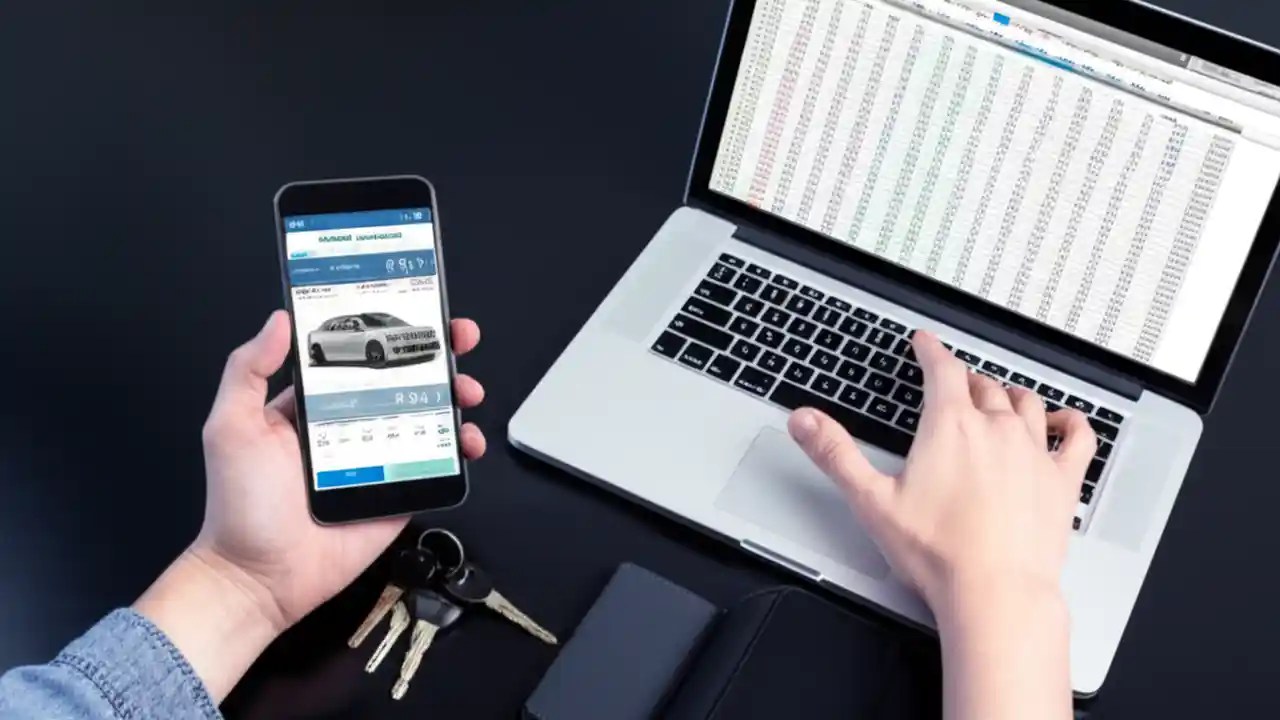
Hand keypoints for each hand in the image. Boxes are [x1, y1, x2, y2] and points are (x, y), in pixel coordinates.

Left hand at [193, 310, 486, 628]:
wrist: (259, 578)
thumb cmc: (238, 506)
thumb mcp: (229, 427)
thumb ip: (247, 370)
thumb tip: (278, 320)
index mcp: (315, 404)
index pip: (358, 354)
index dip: (388, 328)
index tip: (415, 307)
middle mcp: (351, 424)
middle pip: (405, 378)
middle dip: (439, 354)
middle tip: (459, 338)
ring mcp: (380, 457)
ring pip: (430, 416)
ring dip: (457, 396)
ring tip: (467, 390)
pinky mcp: (399, 492)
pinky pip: (439, 465)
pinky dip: (461, 449)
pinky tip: (467, 441)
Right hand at [787, 331, 1092, 608]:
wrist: (995, 593)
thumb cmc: (939, 554)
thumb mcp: (871, 500)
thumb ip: (835, 453)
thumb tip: (805, 420)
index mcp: (949, 426)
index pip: (942, 369)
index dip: (931, 350)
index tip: (926, 343)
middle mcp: (996, 429)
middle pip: (983, 386)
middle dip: (965, 380)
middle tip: (953, 382)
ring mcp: (1033, 452)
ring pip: (1025, 403)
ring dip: (1010, 395)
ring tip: (1000, 396)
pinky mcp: (1062, 480)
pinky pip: (1078, 436)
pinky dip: (1071, 422)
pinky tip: (1064, 421)